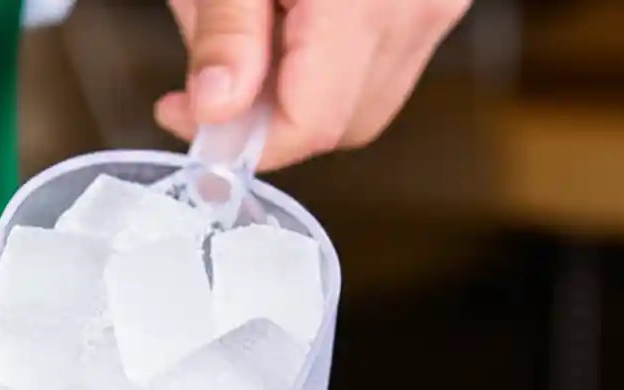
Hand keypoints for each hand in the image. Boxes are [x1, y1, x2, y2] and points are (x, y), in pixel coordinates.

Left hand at [155, 0, 470, 170]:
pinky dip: (331, 66)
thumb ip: (223, 34)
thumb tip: (216, 109)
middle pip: (344, 123)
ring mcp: (437, 2)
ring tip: (251, 39)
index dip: (245, 142)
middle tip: (204, 90)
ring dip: (300, 96)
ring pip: (366, 102)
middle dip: (270, 124)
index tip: (187, 119)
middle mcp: (416, 3)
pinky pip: (384, 65)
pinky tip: (290, 23)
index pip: (311, 121)